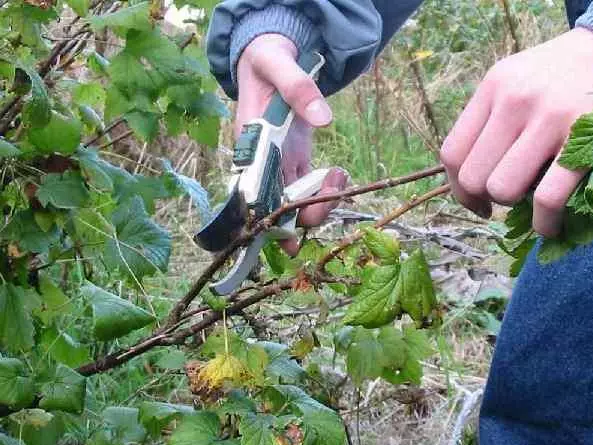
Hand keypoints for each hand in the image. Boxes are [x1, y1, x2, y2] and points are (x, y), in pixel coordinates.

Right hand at [237, 34, 348, 253]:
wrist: (270, 56)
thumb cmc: (266, 61)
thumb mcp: (278, 65)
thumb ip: (298, 88)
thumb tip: (324, 119)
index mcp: (250, 146)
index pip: (253, 195)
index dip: (268, 221)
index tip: (289, 238)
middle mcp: (262, 162)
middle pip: (277, 207)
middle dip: (306, 213)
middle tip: (333, 193)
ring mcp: (280, 164)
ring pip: (296, 203)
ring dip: (321, 202)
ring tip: (340, 175)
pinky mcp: (295, 160)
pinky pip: (309, 188)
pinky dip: (327, 190)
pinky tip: (339, 173)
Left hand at [439, 27, 592, 236]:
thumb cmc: (567, 75)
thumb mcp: (519, 79)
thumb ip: (492, 118)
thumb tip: (471, 178)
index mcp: (494, 86)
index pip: (452, 152)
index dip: (459, 188)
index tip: (476, 201)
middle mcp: (516, 99)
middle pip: (474, 177)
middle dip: (487, 199)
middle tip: (508, 200)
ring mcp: (550, 118)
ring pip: (503, 190)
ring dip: (515, 209)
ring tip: (532, 204)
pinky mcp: (587, 139)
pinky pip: (547, 199)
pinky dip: (545, 223)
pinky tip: (551, 225)